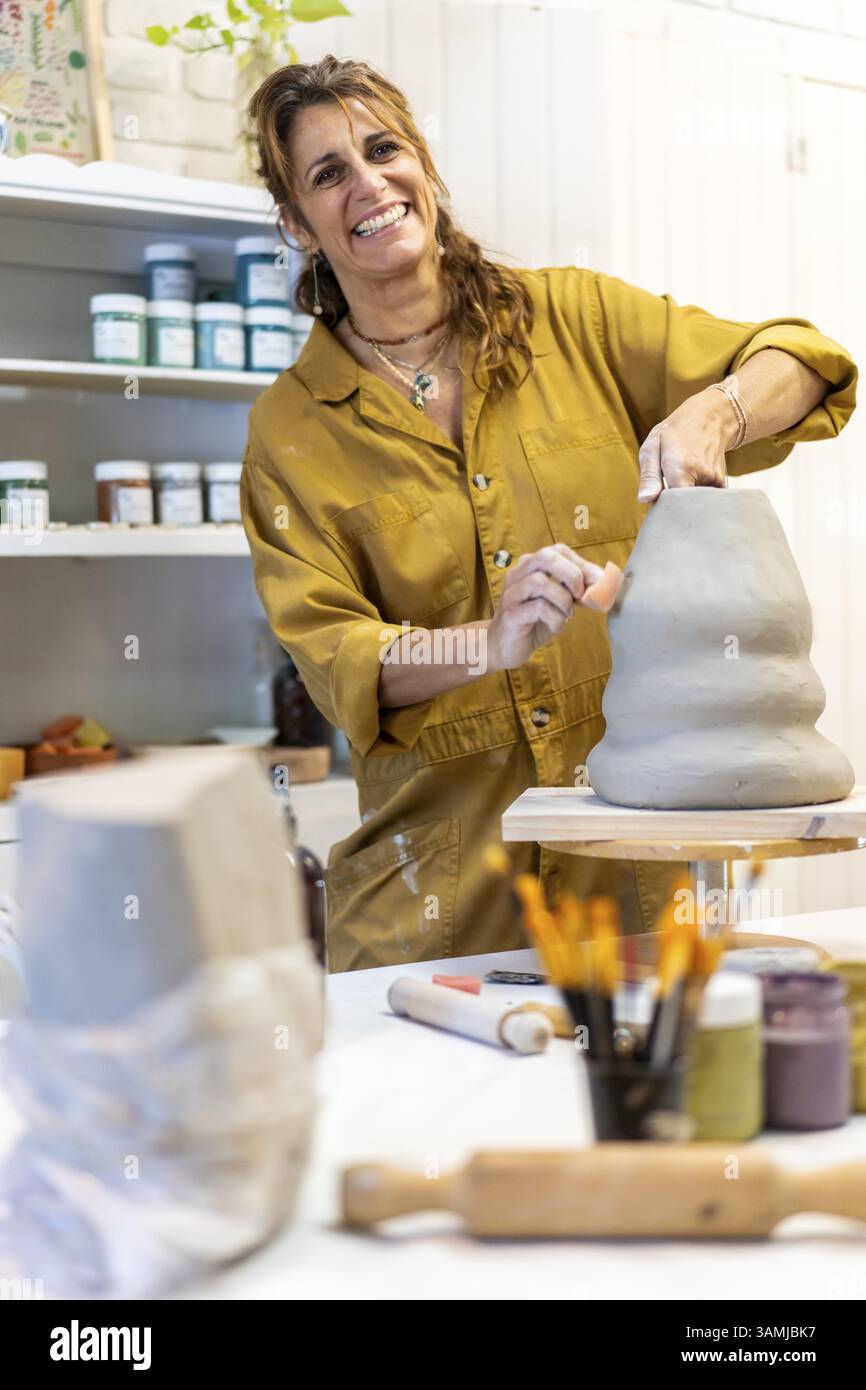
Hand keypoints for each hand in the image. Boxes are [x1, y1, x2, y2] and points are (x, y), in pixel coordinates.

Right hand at [487, 543, 603, 671]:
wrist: (504, 647)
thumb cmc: (533, 622)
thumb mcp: (558, 602)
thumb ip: (575, 590)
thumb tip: (604, 582)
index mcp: (529, 567)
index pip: (557, 551)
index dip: (581, 564)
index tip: (597, 582)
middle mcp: (517, 575)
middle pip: (546, 557)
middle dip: (572, 574)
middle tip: (580, 595)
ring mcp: (511, 594)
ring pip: (540, 582)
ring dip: (563, 600)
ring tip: (565, 614)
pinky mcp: (510, 614)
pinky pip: (538, 608)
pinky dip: (555, 618)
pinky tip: (555, 625)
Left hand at [637, 387, 740, 502]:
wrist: (709, 418)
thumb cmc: (674, 433)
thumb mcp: (652, 447)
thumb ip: (649, 476)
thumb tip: (644, 500)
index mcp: (681, 468)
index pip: (671, 506)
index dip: (662, 509)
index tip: (657, 503)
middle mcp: (702, 476)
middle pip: (682, 507)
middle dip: (672, 505)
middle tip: (665, 485)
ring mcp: (715, 480)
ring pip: (693, 502)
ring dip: (683, 497)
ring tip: (680, 476)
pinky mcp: (721, 483)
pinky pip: (704, 499)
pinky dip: (695, 493)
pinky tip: (692, 477)